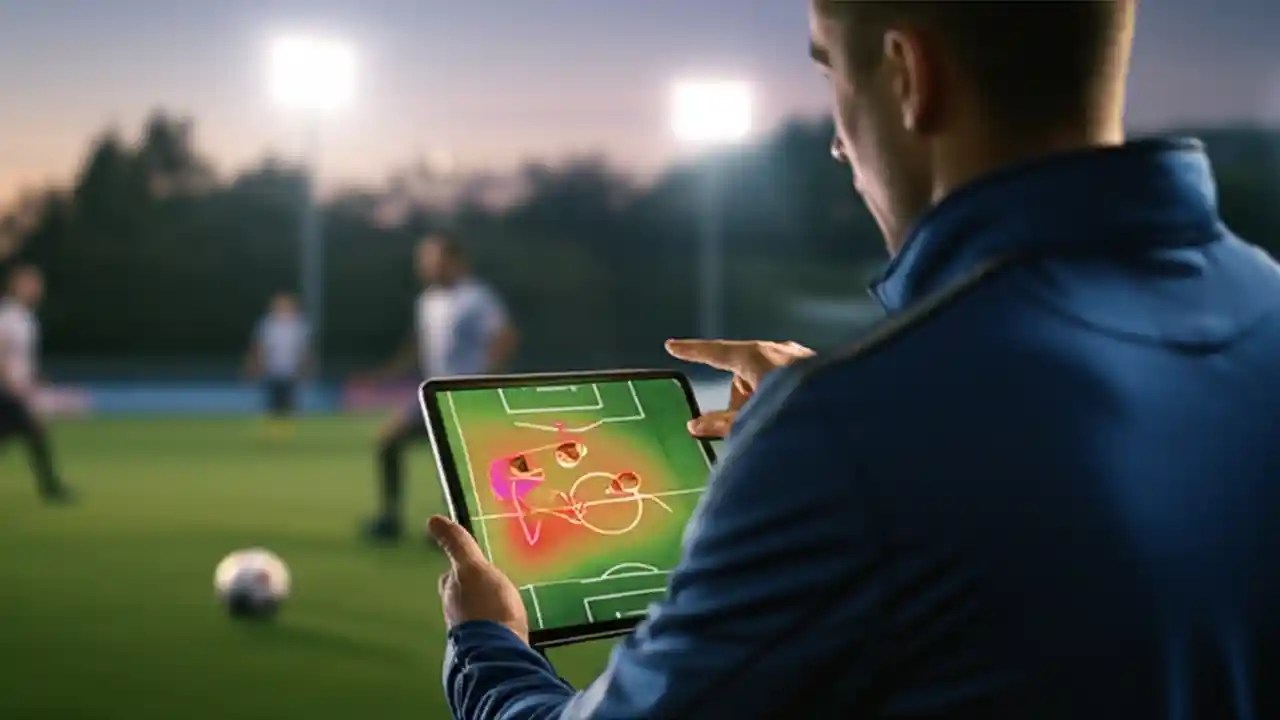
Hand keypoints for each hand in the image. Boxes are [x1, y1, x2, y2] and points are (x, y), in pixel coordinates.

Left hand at [428, 515, 529, 642]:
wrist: (500, 654)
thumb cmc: (486, 607)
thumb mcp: (473, 569)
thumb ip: (457, 546)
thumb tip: (432, 519)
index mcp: (453, 594)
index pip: (450, 577)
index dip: (458, 568)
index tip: (468, 563)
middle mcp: (457, 617)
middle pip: (461, 598)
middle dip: (472, 591)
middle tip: (489, 583)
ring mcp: (474, 635)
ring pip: (477, 617)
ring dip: (487, 611)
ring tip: (505, 605)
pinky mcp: (493, 650)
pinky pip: (494, 633)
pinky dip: (499, 627)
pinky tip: (512, 626)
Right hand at [665, 339, 814, 437]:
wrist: (850, 415)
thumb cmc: (795, 414)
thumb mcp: (750, 422)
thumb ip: (721, 424)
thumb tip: (694, 426)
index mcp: (756, 356)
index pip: (715, 352)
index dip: (692, 352)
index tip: (672, 346)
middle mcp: (777, 350)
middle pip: (742, 374)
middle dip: (740, 403)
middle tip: (746, 429)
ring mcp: (798, 357)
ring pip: (765, 379)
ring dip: (762, 403)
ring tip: (776, 427)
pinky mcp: (815, 369)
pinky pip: (786, 381)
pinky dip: (780, 399)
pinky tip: (793, 419)